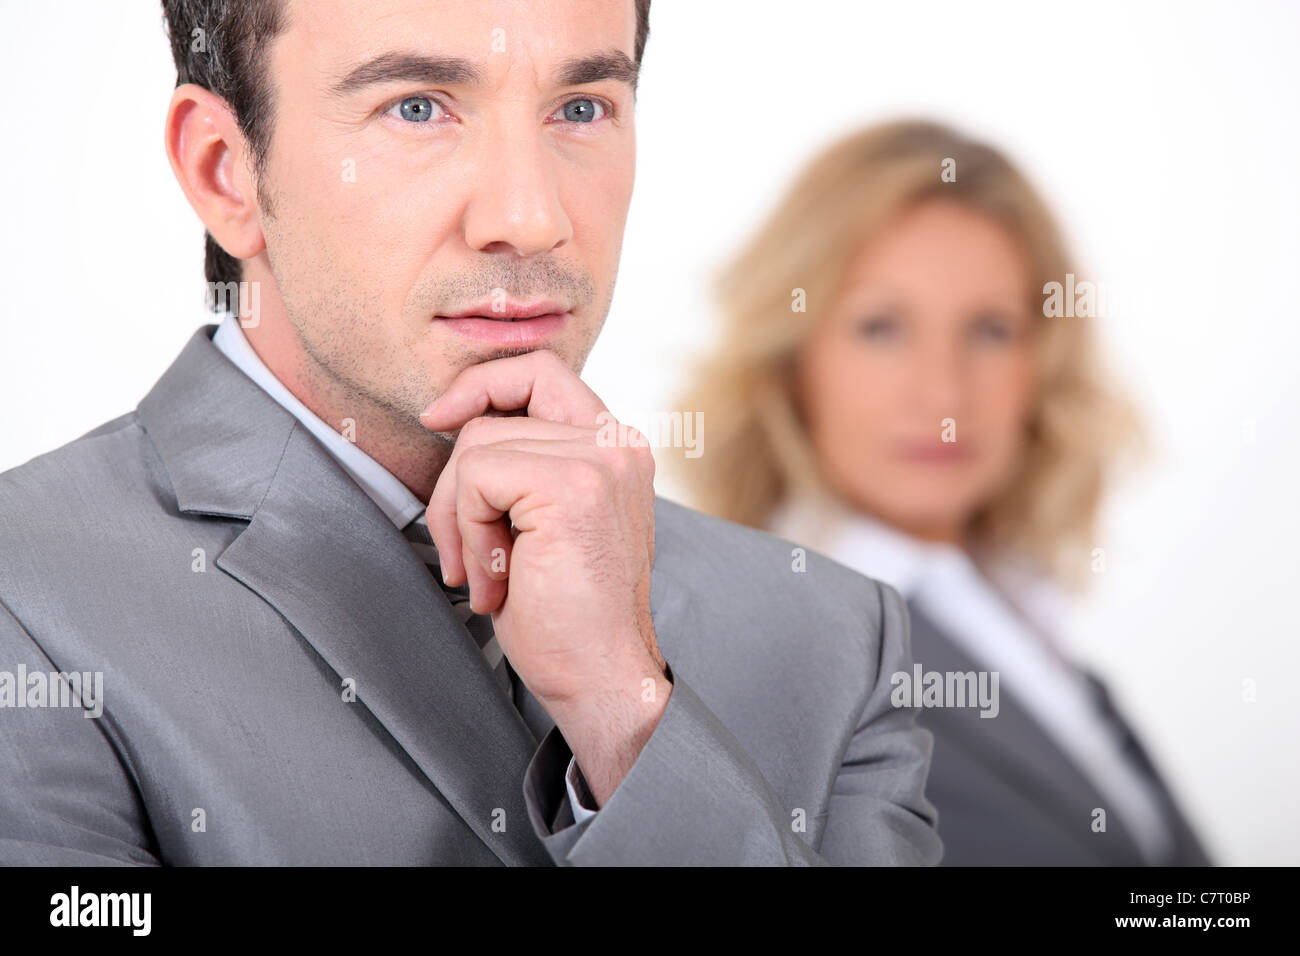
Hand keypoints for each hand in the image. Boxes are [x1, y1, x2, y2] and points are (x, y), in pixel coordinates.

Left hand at [419, 350, 671, 803]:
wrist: (601, 676)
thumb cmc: (566, 614)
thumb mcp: (542, 520)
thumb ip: (524, 463)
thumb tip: (455, 421)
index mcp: (616, 446)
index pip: (539, 371)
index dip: (482, 385)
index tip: (439, 420)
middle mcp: (618, 441)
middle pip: (493, 413)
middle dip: (456, 485)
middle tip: (469, 555)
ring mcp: (601, 458)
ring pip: (477, 445)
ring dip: (460, 517)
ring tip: (487, 575)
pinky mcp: (573, 483)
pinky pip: (477, 476)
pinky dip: (468, 530)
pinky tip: (495, 580)